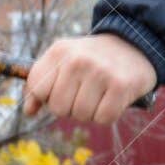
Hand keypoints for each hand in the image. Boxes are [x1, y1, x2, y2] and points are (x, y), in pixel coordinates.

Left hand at [23, 34, 156, 124]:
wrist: (136, 45)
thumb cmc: (93, 60)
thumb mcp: (64, 61)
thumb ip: (43, 83)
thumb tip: (28, 112)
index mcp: (59, 51)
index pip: (37, 89)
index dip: (48, 97)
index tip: (62, 89)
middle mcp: (77, 59)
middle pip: (58, 108)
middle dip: (70, 108)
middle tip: (85, 92)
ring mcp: (99, 72)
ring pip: (80, 115)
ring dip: (90, 113)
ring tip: (100, 94)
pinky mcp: (120, 86)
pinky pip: (103, 119)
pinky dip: (107, 115)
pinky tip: (113, 99)